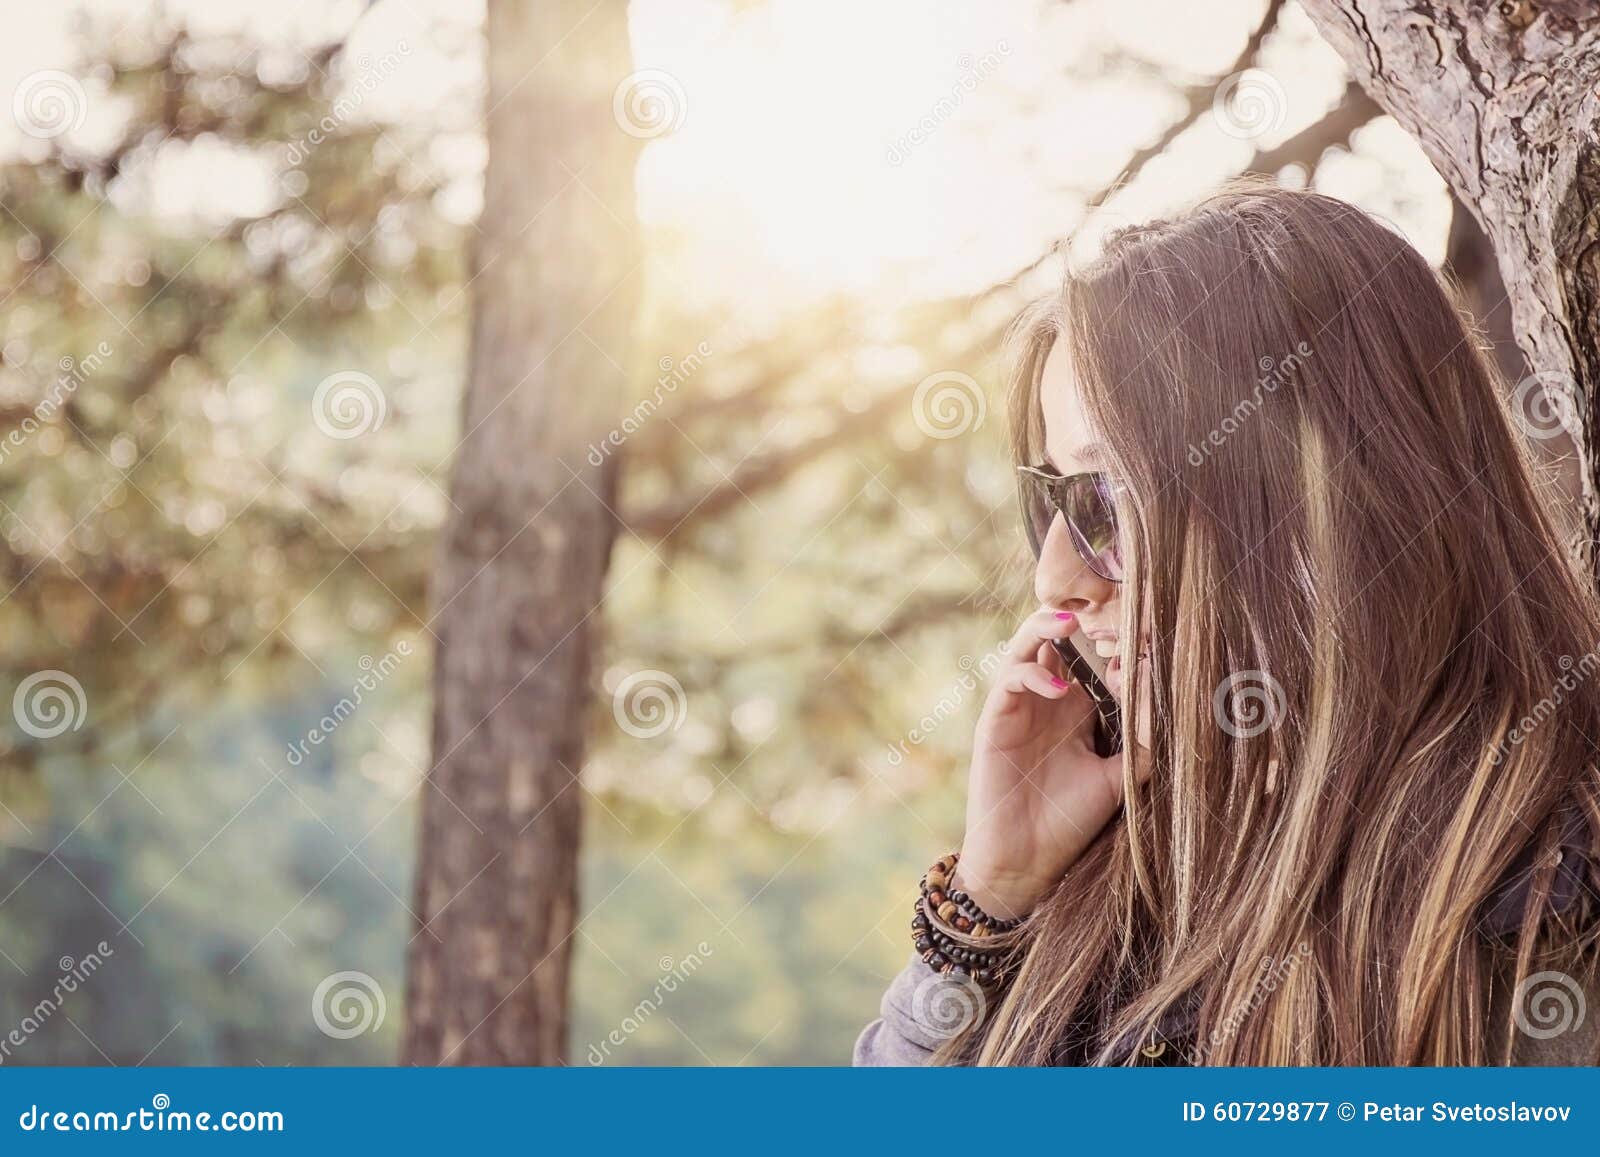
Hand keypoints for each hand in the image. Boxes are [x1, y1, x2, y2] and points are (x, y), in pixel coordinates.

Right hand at [955, 609, 1123, 919]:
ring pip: (1027, 646)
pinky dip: (1031, 673)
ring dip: (1046, 628)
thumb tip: (1176, 717)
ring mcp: (1020, 707)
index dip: (1116, 645)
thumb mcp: (1116, 782)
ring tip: (1072, 622)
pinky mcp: (995, 719)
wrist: (1023, 860)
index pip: (1096, 661)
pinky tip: (1057, 686)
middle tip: (1105, 613)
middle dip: (1080, 621)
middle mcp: (1049, 702)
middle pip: (1058, 641)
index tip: (1144, 640)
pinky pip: (1009, 679)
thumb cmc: (1068, 824)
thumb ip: (1140, 749)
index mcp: (1078, 713)